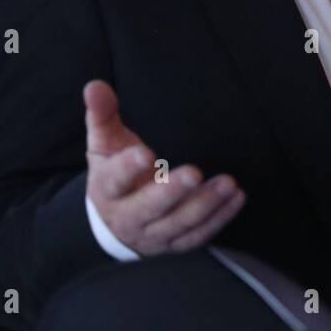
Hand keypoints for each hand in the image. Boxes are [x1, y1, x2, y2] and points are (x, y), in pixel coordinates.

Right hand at [83, 79, 244, 254]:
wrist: (113, 224)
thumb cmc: (114, 174)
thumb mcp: (104, 144)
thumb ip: (102, 114)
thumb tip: (95, 86)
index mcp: (107, 190)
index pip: (114, 180)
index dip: (127, 169)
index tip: (144, 155)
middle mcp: (128, 217)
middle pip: (149, 208)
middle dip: (172, 192)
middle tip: (194, 173)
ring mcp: (153, 235)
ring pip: (178, 224)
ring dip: (205, 205)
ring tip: (228, 183)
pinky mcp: (174, 245)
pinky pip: (198, 235)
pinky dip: (219, 218)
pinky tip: (236, 197)